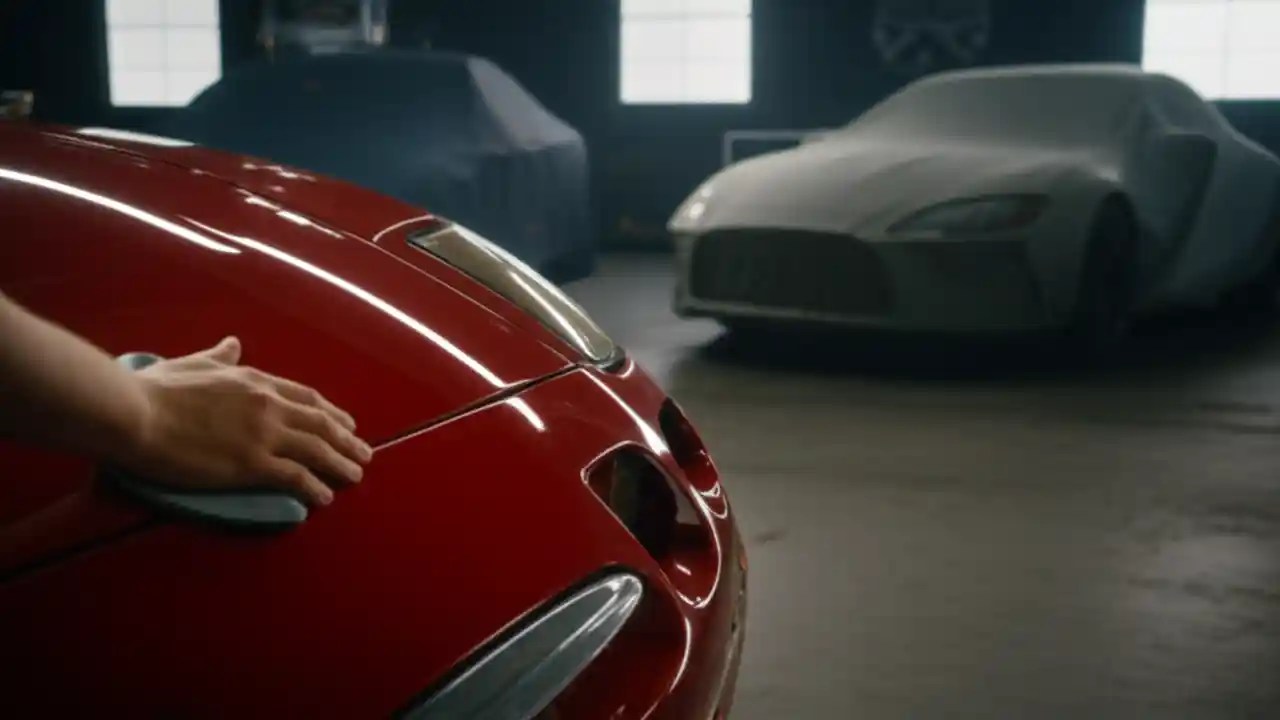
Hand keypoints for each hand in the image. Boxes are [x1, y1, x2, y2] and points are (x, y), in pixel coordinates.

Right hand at [119, 337, 371, 505]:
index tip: (346, 423)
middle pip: (320, 423)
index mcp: (256, 380)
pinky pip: (295, 476)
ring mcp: (263, 434)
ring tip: (356, 475)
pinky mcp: (252, 464)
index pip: (306, 397)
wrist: (135, 412)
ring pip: (317, 449)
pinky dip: (314, 487)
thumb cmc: (155, 388)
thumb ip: (220, 356)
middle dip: (347, 439)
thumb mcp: (195, 363)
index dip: (331, 412)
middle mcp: (269, 405)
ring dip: (341, 463)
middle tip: (364, 452)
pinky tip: (324, 497)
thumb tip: (234, 342)